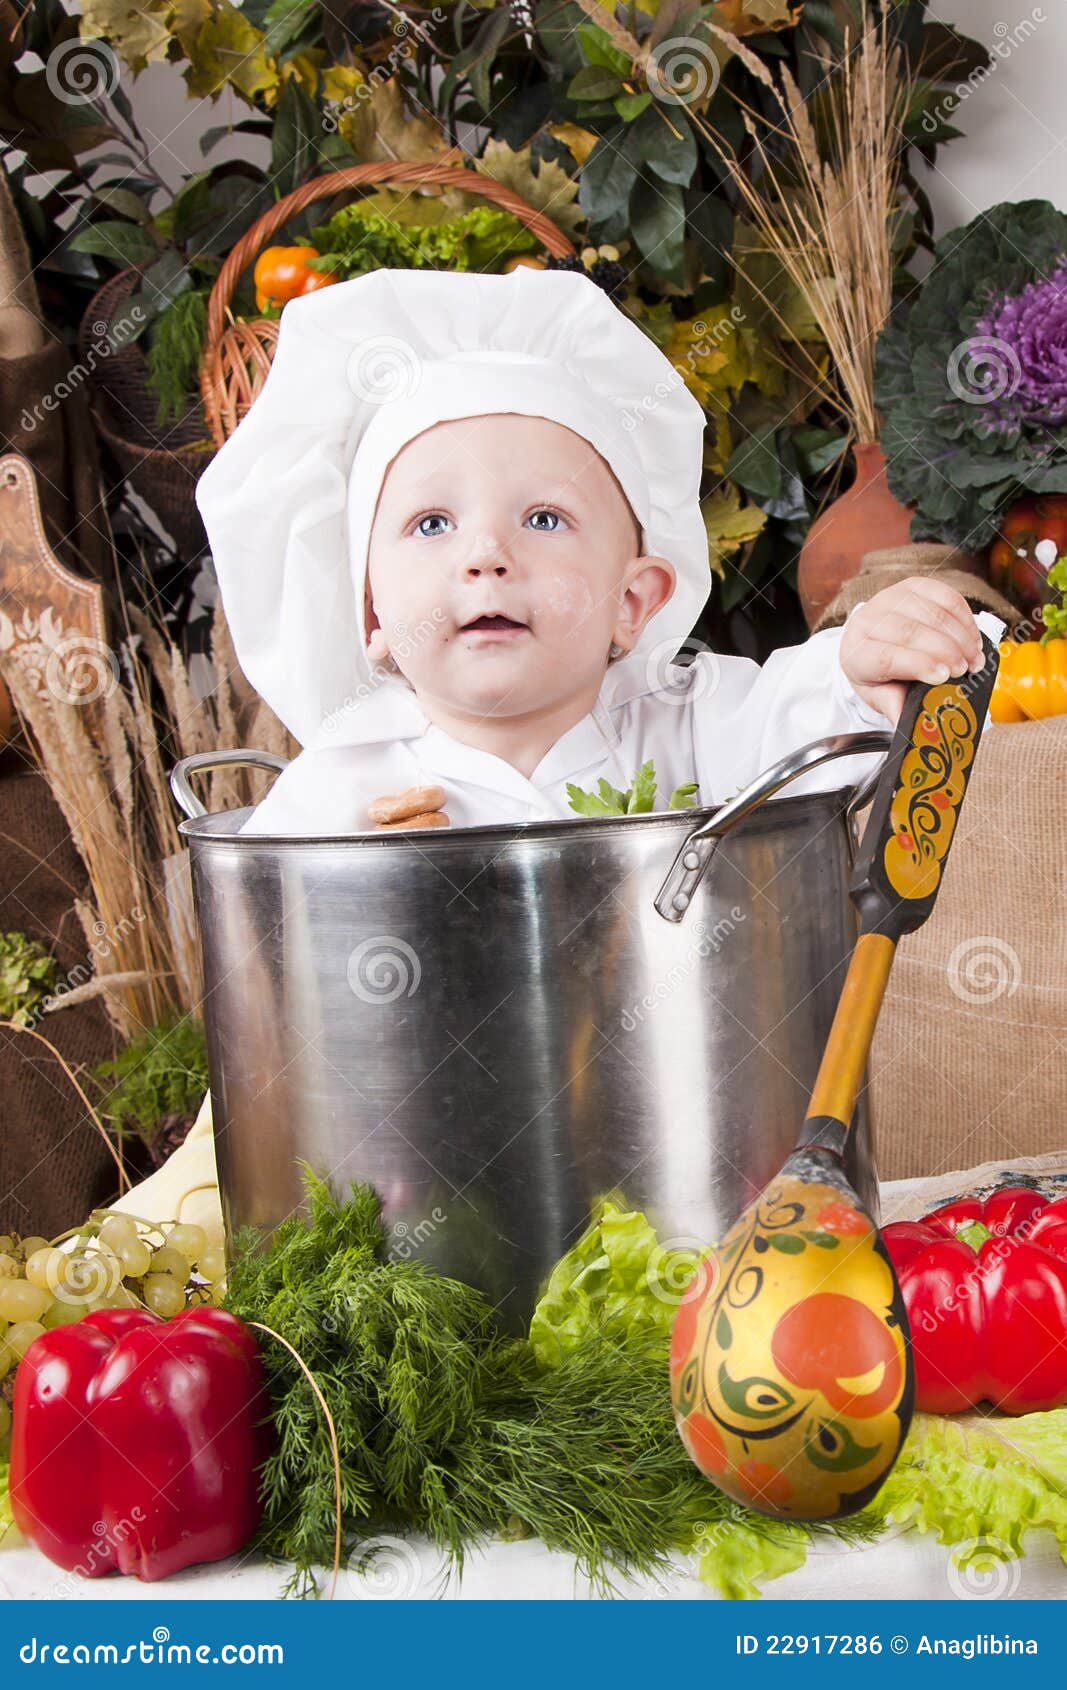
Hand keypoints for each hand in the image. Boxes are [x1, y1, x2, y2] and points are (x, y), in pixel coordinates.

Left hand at [838, 575, 984, 725]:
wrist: (872, 640)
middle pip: (910, 632)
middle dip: (945, 651)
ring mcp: (889, 599)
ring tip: (974, 656)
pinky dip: (963, 616)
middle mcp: (868, 621)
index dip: (918, 664)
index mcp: (857, 653)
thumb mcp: (882, 695)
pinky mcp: (911, 586)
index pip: (886, 657)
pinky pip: (942, 595)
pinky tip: (972, 636)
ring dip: (960, 636)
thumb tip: (906, 727)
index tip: (944, 676)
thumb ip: (895, 707)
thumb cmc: (878, 671)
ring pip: (930, 612)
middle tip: (965, 669)